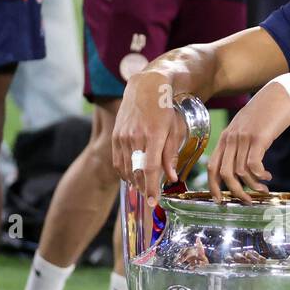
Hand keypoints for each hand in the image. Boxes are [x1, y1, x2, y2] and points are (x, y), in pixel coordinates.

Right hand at [111, 71, 187, 205]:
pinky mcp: (115, 136)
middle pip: (137, 172)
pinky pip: (118, 161)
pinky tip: (132, 177)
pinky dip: (125, 173)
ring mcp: (123, 137)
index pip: (150, 169)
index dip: (151, 188)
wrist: (145, 87)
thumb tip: (171, 178)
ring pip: (127, 169)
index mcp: (154, 135)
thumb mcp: (174, 130)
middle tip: (151, 198)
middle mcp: (136, 137)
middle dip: (144, 189)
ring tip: (143, 189)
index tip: (153, 202)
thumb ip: (171, 155)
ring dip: (135, 182)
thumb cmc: (164, 109)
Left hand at [206, 82, 289, 202]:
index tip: (221, 200)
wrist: (280, 93)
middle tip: (247, 201)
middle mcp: (231, 138)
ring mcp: (243, 138)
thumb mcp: (245, 128)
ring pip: (240, 172)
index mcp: (225, 138)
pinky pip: (253, 165)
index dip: (213, 187)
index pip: (212, 167)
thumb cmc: (265, 113)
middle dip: (235, 192)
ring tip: (263, 189)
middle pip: (224, 174)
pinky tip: (267, 176)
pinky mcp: (258, 138)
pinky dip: (260, 176)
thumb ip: (239, 145)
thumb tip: (239, 170)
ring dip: (252, 186)